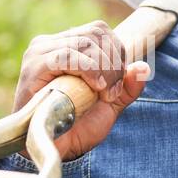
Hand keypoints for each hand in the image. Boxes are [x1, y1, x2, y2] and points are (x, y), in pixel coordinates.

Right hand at [11, 19, 149, 162]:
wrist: (53, 147)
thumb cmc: (77, 125)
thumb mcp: (110, 105)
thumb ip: (127, 86)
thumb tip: (143, 67)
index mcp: (67, 45)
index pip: (99, 30)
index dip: (117, 52)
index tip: (117, 84)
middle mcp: (51, 43)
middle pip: (95, 33)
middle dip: (113, 63)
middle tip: (111, 93)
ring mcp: (40, 52)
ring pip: (85, 43)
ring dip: (103, 69)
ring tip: (103, 94)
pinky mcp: (34, 65)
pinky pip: (67, 56)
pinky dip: (88, 70)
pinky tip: (95, 87)